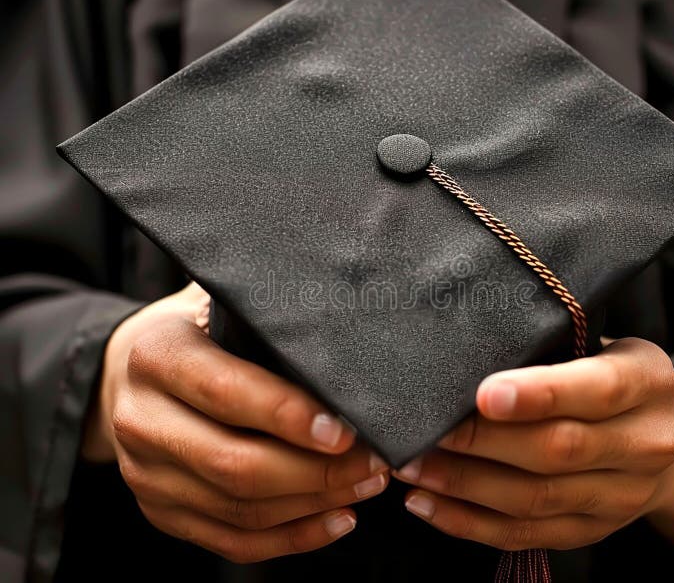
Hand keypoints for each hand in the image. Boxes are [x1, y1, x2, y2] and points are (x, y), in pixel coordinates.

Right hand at [83, 283, 388, 562]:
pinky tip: (338, 518)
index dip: (288, 414)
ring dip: (315, 503)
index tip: (345, 430)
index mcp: (156, 356)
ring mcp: (146, 474)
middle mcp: (140, 419)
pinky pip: (232, 540)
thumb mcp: (216, 303)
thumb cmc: (195, 332)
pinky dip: (292, 537)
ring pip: (241, 509)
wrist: (128, 376)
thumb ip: (263, 312)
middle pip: (235, 464)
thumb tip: (340, 318)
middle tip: (374, 461)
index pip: (225, 391)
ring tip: (367, 483)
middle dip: (317, 471)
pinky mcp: (162, 511)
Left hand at [393, 338, 673, 555]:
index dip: (538, 394)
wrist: (660, 431)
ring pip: (536, 498)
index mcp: (648, 381)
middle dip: (482, 442)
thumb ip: (549, 350)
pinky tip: (428, 505)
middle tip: (426, 432)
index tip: (483, 395)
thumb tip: (467, 356)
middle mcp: (647, 444)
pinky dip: (470, 523)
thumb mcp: (595, 345)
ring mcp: (624, 496)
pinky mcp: (594, 529)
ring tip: (412, 468)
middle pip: (558, 450)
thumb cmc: (605, 371)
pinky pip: (527, 535)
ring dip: (464, 486)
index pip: (595, 389)